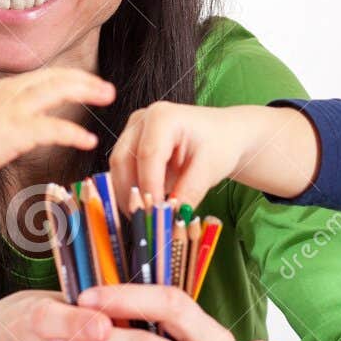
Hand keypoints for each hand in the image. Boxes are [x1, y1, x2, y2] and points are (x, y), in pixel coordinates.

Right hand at [0, 68, 114, 188]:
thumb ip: (4, 114)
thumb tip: (15, 124)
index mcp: (8, 88)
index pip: (48, 75)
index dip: (71, 77)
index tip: (89, 83)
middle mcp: (15, 92)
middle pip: (58, 77)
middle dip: (86, 81)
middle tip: (108, 89)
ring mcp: (16, 109)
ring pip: (59, 91)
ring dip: (86, 91)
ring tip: (107, 98)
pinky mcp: (16, 130)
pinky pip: (53, 128)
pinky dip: (74, 133)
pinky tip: (89, 139)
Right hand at [109, 102, 318, 205]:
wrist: (223, 136)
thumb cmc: (219, 146)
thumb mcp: (209, 170)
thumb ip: (188, 192)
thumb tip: (170, 218)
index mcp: (162, 117)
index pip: (147, 156)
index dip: (148, 188)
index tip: (155, 215)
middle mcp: (141, 120)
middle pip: (123, 160)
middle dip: (131, 194)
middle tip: (145, 223)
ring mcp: (132, 131)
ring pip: (118, 169)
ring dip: (128, 196)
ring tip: (146, 219)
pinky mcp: (130, 146)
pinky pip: (122, 173)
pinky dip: (130, 193)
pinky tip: (144, 210)